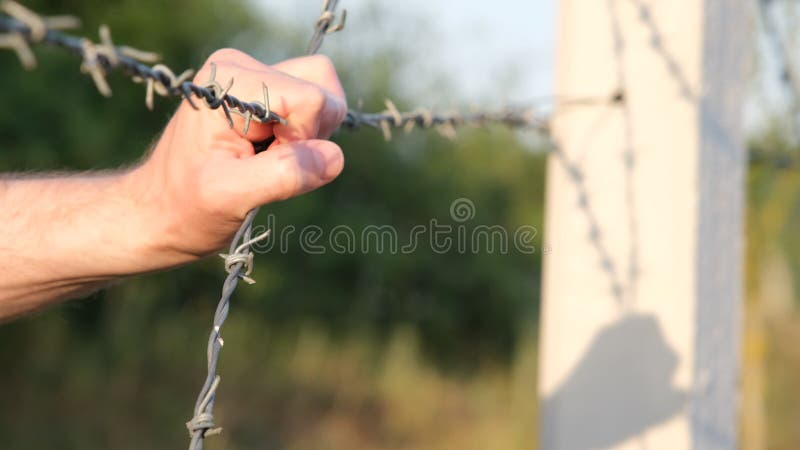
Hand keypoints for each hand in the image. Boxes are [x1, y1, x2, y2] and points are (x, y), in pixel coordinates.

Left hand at [125, 49, 346, 267]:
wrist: (158, 212)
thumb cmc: (186, 208)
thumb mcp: (231, 197)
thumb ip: (285, 174)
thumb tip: (335, 157)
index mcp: (230, 81)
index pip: (311, 99)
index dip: (301, 141)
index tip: (262, 164)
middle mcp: (242, 66)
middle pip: (323, 90)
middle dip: (308, 137)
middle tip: (263, 164)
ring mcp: (253, 76)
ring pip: (324, 95)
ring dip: (307, 137)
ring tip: (264, 160)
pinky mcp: (263, 92)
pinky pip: (313, 107)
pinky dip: (301, 138)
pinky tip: (265, 155)